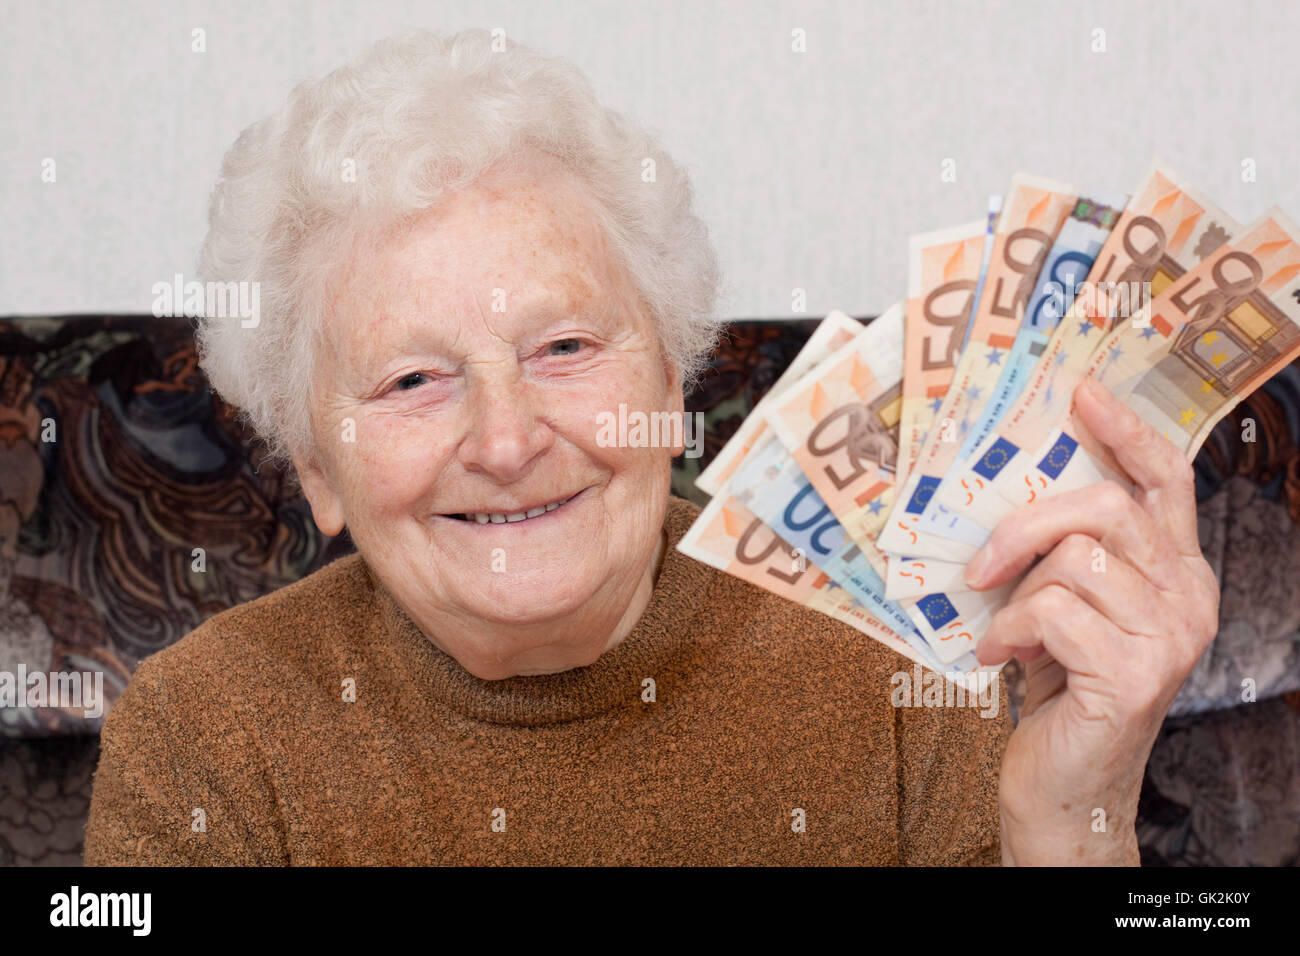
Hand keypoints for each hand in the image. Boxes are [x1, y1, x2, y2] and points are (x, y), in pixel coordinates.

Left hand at [965, 377, 1219, 864]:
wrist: (1065, 782)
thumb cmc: (1060, 687)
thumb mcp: (1065, 603)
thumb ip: (1064, 552)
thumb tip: (1008, 485)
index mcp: (1174, 571)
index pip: (1165, 478)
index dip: (1124, 430)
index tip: (1079, 393)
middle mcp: (1188, 598)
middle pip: (1105, 507)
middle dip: (1025, 525)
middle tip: (983, 564)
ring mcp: (1169, 637)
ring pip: (1072, 560)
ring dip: (1016, 596)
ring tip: (1004, 631)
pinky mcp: (1136, 674)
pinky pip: (1052, 611)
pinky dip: (1010, 631)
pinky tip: (1002, 657)